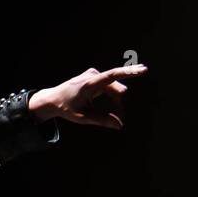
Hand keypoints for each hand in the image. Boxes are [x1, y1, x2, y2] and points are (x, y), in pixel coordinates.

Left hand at [29, 64, 147, 129]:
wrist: (54, 98)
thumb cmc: (67, 108)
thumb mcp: (83, 117)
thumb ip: (102, 120)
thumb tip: (119, 125)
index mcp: (89, 84)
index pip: (112, 76)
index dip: (128, 73)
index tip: (143, 70)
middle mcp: (93, 75)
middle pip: (117, 89)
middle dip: (119, 104)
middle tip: (119, 121)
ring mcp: (94, 73)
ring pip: (115, 88)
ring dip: (116, 101)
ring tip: (114, 116)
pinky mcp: (95, 75)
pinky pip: (110, 86)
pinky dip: (111, 96)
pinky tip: (111, 105)